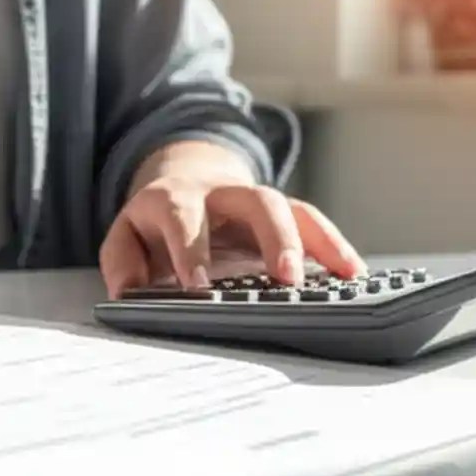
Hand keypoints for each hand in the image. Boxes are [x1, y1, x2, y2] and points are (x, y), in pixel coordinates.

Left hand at [99, 141, 364, 298]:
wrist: (187, 184)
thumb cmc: (157, 226)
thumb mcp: (127, 237)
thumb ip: (121, 262)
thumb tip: (128, 291)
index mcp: (177, 199)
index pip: (184, 218)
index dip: (192, 250)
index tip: (201, 286)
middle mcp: (224, 195)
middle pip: (257, 202)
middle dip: (274, 238)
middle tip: (286, 278)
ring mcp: (259, 203)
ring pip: (295, 210)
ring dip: (319, 242)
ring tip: (343, 276)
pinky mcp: (285, 217)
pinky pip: (315, 225)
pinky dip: (336, 248)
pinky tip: (354, 274)